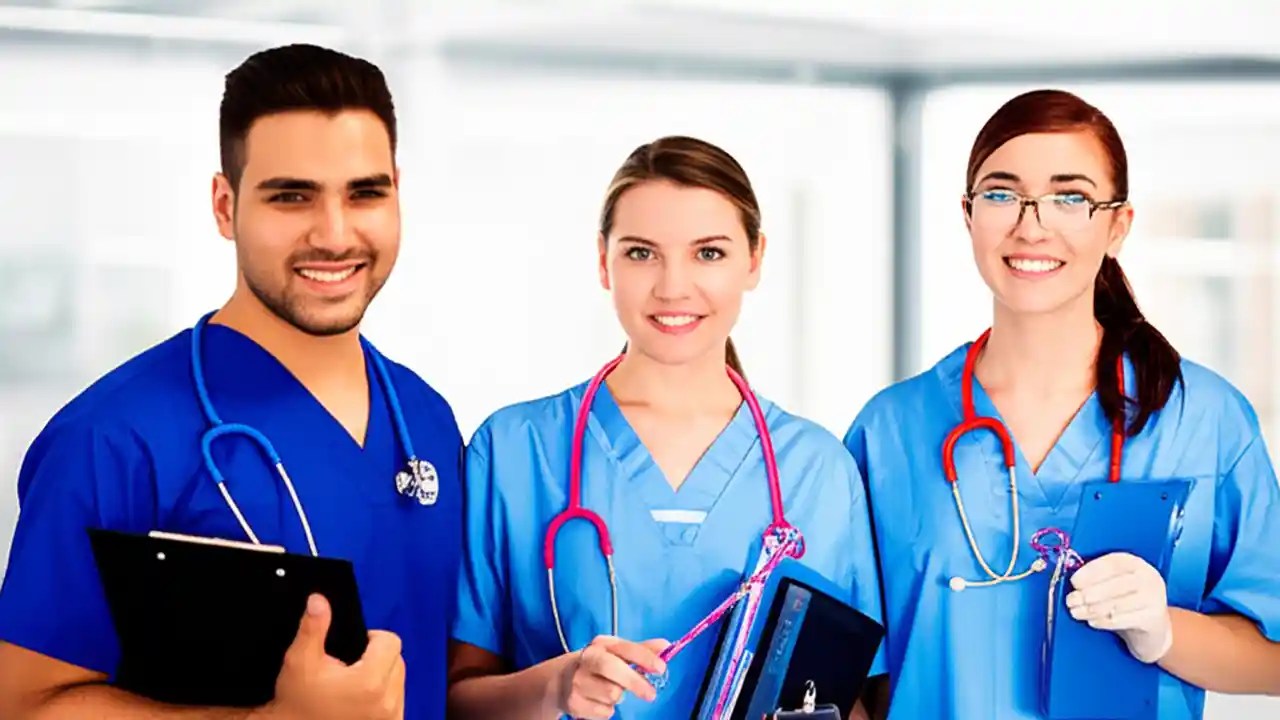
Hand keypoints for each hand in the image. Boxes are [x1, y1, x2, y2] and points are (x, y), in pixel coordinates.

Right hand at [265, 594, 405, 719]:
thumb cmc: (295, 704)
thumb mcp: (299, 661)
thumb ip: (312, 628)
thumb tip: (318, 600)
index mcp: (369, 682)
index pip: (391, 642)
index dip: (373, 638)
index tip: (355, 647)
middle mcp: (386, 702)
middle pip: (397, 661)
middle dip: (378, 657)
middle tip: (351, 666)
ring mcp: (390, 717)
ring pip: (399, 682)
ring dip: (383, 677)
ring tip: (354, 684)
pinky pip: (398, 703)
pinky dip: (385, 698)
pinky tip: (361, 700)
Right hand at [553, 635, 667, 719]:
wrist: (560, 680)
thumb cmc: (598, 664)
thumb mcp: (617, 653)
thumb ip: (642, 650)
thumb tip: (666, 647)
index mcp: (601, 644)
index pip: (625, 648)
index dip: (645, 658)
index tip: (661, 668)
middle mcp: (587, 659)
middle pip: (614, 670)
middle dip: (635, 683)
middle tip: (651, 694)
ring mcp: (578, 681)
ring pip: (612, 694)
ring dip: (619, 697)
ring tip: (612, 691)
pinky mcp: (574, 702)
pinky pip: (604, 711)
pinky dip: (608, 710)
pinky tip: (600, 701)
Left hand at [1065, 552, 1172, 663]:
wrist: (1153, 627)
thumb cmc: (1126, 600)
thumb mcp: (1114, 583)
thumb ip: (1097, 579)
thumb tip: (1073, 584)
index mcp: (1135, 563)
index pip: (1112, 563)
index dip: (1091, 572)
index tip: (1074, 582)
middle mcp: (1148, 578)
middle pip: (1115, 585)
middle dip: (1088, 593)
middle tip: (1071, 600)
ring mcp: (1154, 598)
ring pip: (1117, 604)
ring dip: (1092, 609)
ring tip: (1076, 612)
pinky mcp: (1153, 618)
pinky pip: (1124, 620)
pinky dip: (1104, 621)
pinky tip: (1093, 621)